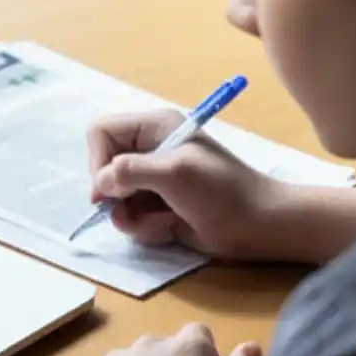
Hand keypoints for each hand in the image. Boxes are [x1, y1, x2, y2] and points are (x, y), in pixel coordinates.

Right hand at [85, 109, 285, 258]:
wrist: (257, 226)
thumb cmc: (221, 192)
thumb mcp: (175, 173)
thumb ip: (131, 171)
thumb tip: (100, 184)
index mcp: (153, 127)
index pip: (101, 132)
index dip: (98, 160)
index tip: (108, 188)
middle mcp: (148, 150)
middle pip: (102, 168)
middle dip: (116, 195)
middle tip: (133, 209)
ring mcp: (150, 180)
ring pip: (112, 198)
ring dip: (131, 217)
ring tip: (160, 223)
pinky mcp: (155, 206)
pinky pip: (128, 217)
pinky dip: (142, 228)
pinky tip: (167, 228)